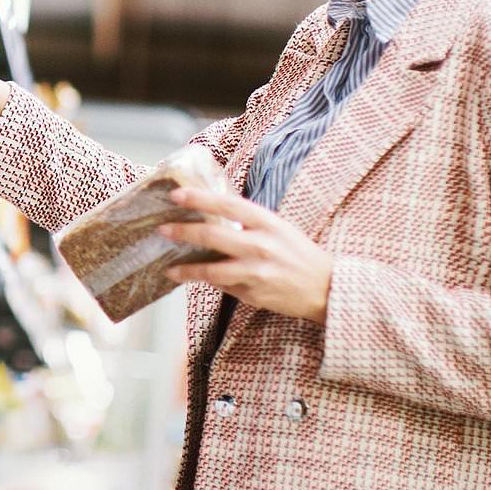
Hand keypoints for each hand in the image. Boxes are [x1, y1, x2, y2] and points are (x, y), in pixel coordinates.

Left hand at [156, 187, 335, 324]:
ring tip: (170, 267)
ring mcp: (257, 272)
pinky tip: (195, 279)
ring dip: (186, 268)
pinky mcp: (254, 294)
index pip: (228, 205)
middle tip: (163, 230)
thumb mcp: (278, 228)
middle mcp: (261, 245)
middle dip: (183, 232)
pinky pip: (224, 287)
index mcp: (268, 223)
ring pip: (212, 270)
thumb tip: (210, 212)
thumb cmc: (299, 254)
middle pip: (213, 236)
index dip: (200, 199)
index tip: (176, 195)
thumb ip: (248, 221)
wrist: (327, 288)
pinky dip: (209, 282)